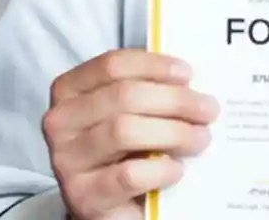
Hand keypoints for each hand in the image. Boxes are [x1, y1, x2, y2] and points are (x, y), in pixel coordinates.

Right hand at [42, 49, 219, 219]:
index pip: (112, 65)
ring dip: (174, 132)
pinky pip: (129, 174)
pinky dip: (160, 169)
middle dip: (175, 100)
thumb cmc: (123, 150)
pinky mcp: (83, 196)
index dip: (154, 66)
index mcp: (69, 90)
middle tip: (208, 109)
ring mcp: (67, 160)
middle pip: (124, 96)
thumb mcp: (129, 113)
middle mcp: (60, 122)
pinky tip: (176, 169)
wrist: (109, 204)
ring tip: (199, 139)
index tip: (187, 75)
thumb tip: (189, 81)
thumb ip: (147, 91)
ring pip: (125, 131)